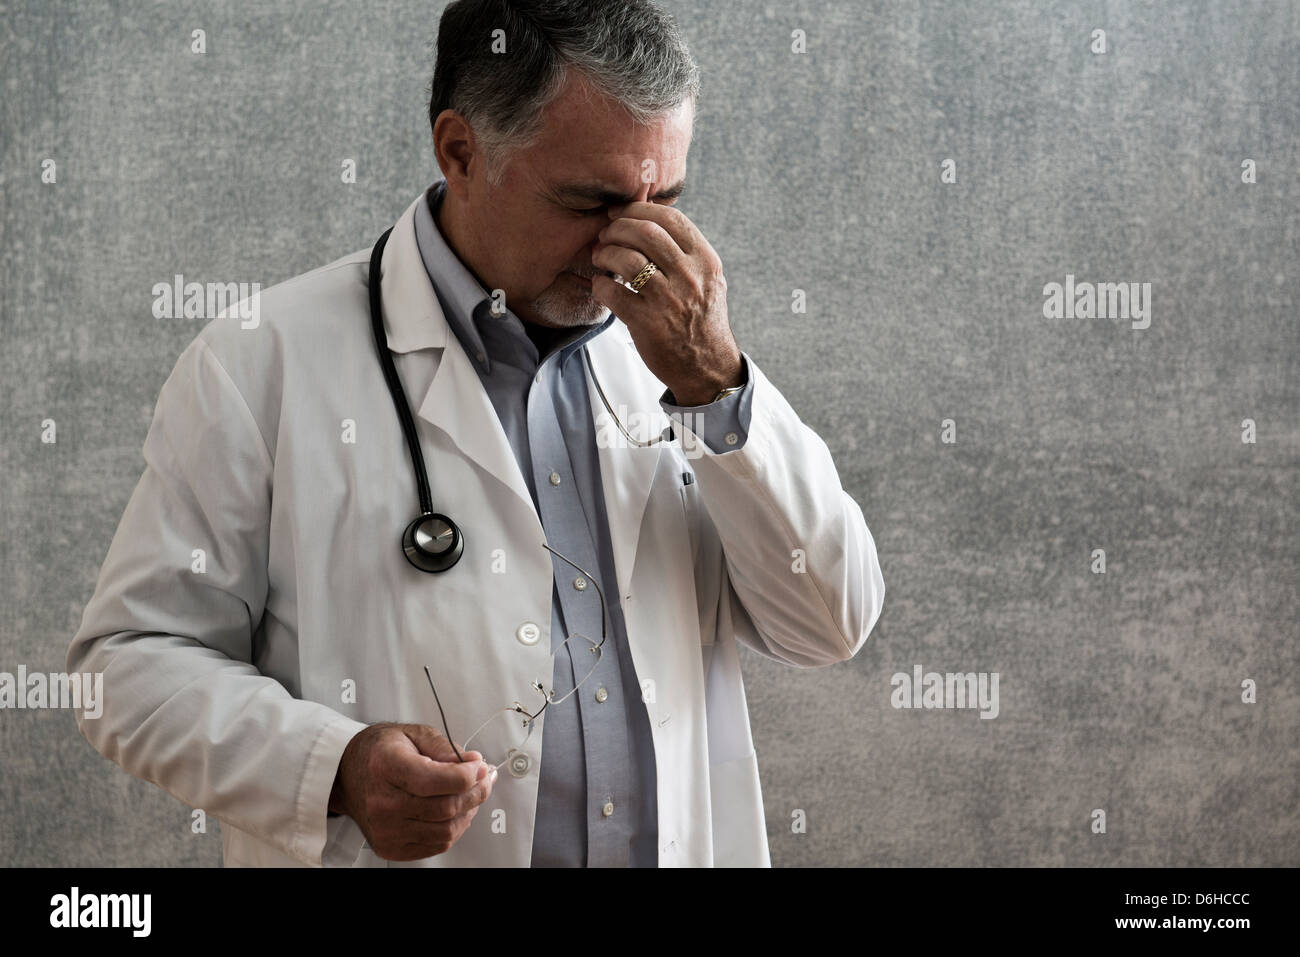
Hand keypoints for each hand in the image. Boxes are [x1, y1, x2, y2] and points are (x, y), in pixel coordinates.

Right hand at [329, 722, 495, 860]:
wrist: (347, 775)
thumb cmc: (381, 752)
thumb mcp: (414, 734)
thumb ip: (445, 748)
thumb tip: (474, 764)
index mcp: (386, 768)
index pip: (436, 781)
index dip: (467, 775)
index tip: (479, 766)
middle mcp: (382, 804)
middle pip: (445, 808)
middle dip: (476, 792)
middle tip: (485, 778)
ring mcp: (385, 830)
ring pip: (446, 831)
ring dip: (468, 812)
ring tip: (471, 793)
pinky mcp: (390, 847)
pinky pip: (437, 845)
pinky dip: (454, 828)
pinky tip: (455, 811)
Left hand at [591, 202, 742, 405]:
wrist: (707, 368)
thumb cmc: (701, 320)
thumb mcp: (708, 280)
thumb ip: (685, 252)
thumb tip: (648, 220)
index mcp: (705, 261)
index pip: (670, 219)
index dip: (638, 209)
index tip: (620, 212)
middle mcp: (690, 278)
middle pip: (645, 232)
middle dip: (617, 228)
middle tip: (605, 235)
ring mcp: (669, 301)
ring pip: (627, 259)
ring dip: (605, 253)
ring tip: (600, 258)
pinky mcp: (648, 323)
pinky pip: (613, 292)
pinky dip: (600, 285)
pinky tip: (600, 286)